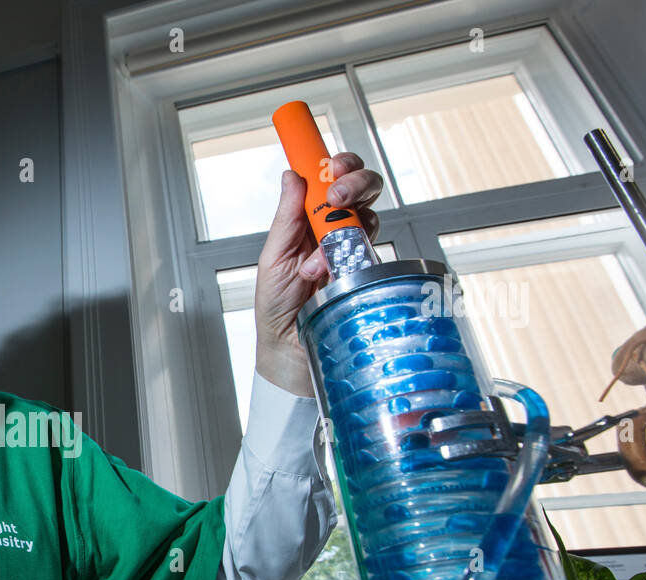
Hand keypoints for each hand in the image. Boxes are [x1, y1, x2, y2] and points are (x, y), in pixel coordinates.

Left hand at [253, 153, 382, 394]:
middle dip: (355, 181)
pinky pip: (372, 251)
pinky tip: (326, 274)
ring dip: (348, 225)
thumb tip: (292, 176)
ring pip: (370, 215)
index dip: (337, 164)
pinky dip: (349, 258)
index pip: (330, 178)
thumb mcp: (273, 259)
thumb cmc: (276, 307)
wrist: (289, 349)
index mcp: (307, 220)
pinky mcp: (366, 272)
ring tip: (319, 254)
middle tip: (336, 197)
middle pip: (361, 187)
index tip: (330, 166)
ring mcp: (353, 250)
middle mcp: (334, 230)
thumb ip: (286, 218)